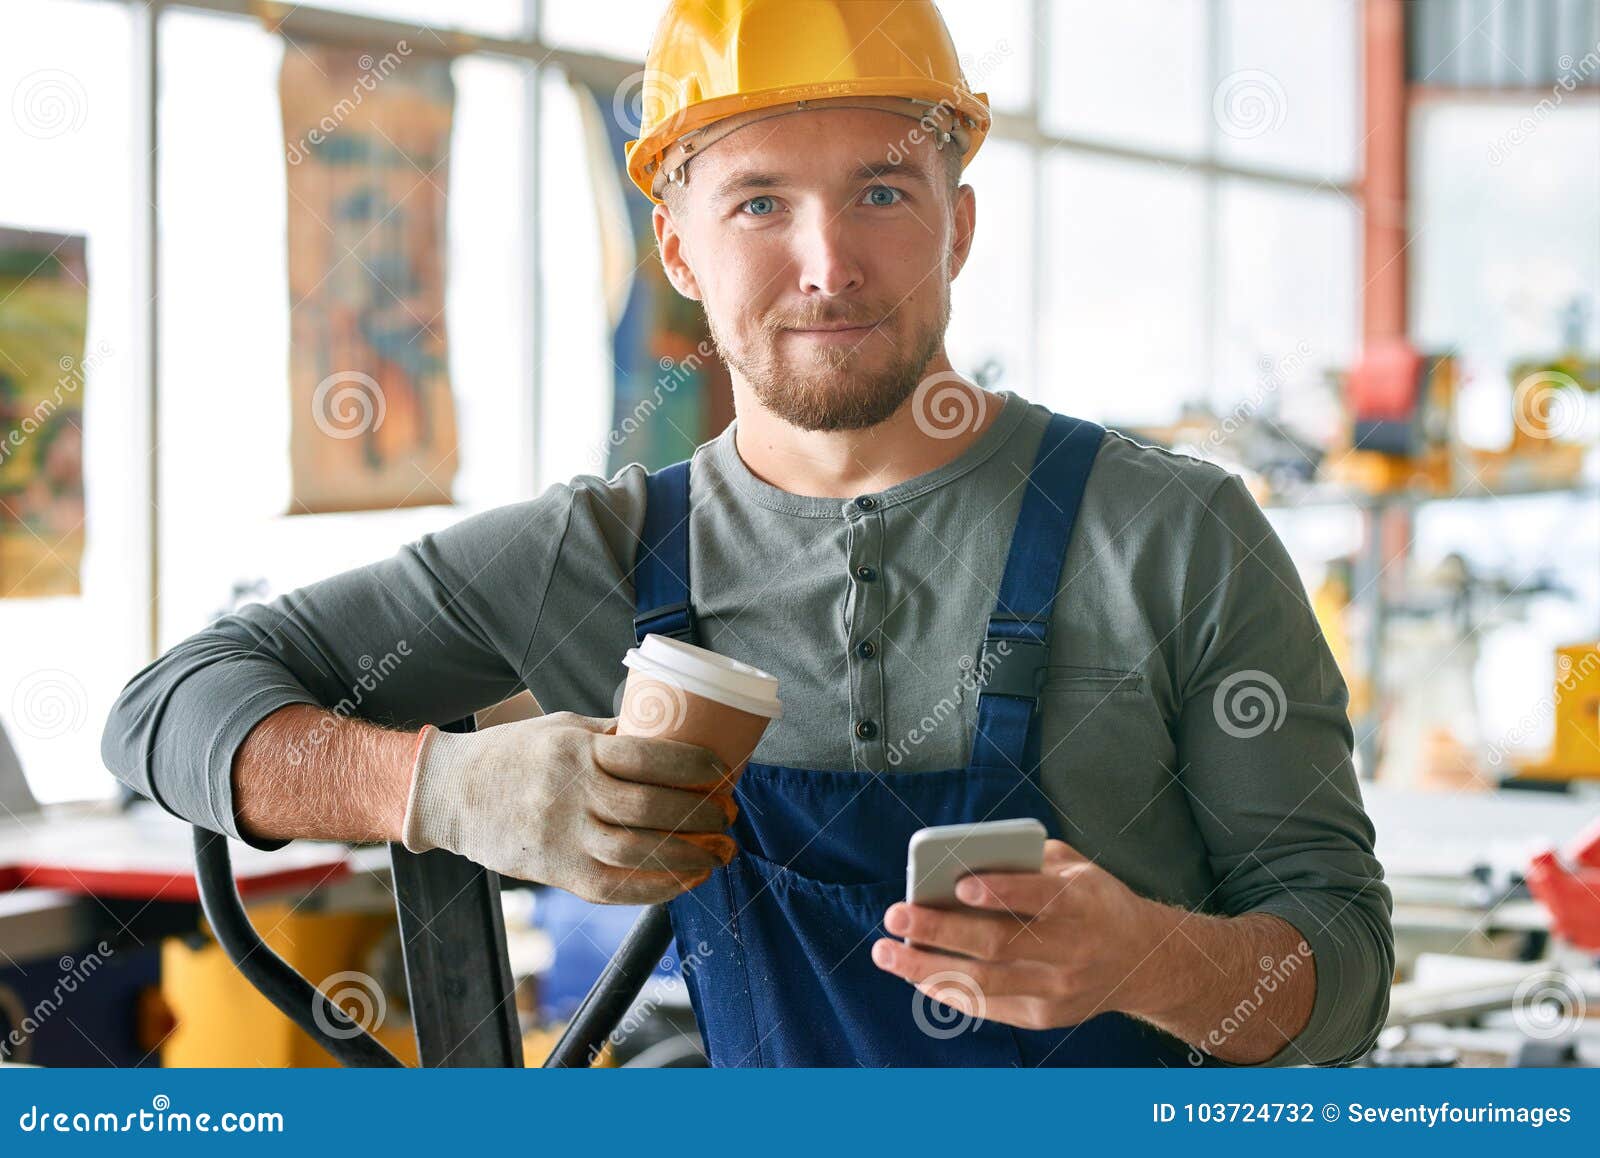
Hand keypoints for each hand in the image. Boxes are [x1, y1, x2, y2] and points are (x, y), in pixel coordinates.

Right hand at [402, 710, 737, 904]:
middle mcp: (570, 793)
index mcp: (575, 750)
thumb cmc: (514, 755)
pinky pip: (615, 887)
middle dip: (700, 815)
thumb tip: (671, 736)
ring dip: (689, 856)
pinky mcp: (556, 872)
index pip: (646, 756)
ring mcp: (561, 836)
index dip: (693, 767)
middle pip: (648, 807)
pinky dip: (658, 888)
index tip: (722, 773)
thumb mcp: (561, 728)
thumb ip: (611, 736)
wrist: (451, 794)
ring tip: (719, 853)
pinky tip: (687, 880)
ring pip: (637, 851)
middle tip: (729, 816)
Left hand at [870, 838, 1158, 1030]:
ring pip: (984, 983)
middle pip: (999, 943)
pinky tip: (916, 976)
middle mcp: (1071, 950)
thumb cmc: (1093, 901)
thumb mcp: (1075, 868)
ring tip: (887, 952)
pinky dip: (948, 991)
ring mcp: (1057, 989)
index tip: (960, 885)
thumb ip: (1025, 861)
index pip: (1041, 897)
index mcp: (1081, 903)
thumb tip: (959, 865)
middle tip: (896, 913)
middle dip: (940, 929)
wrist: (1143, 961)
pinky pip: (987, 1006)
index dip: (1002, 892)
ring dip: (928, 968)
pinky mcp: (1044, 1016)